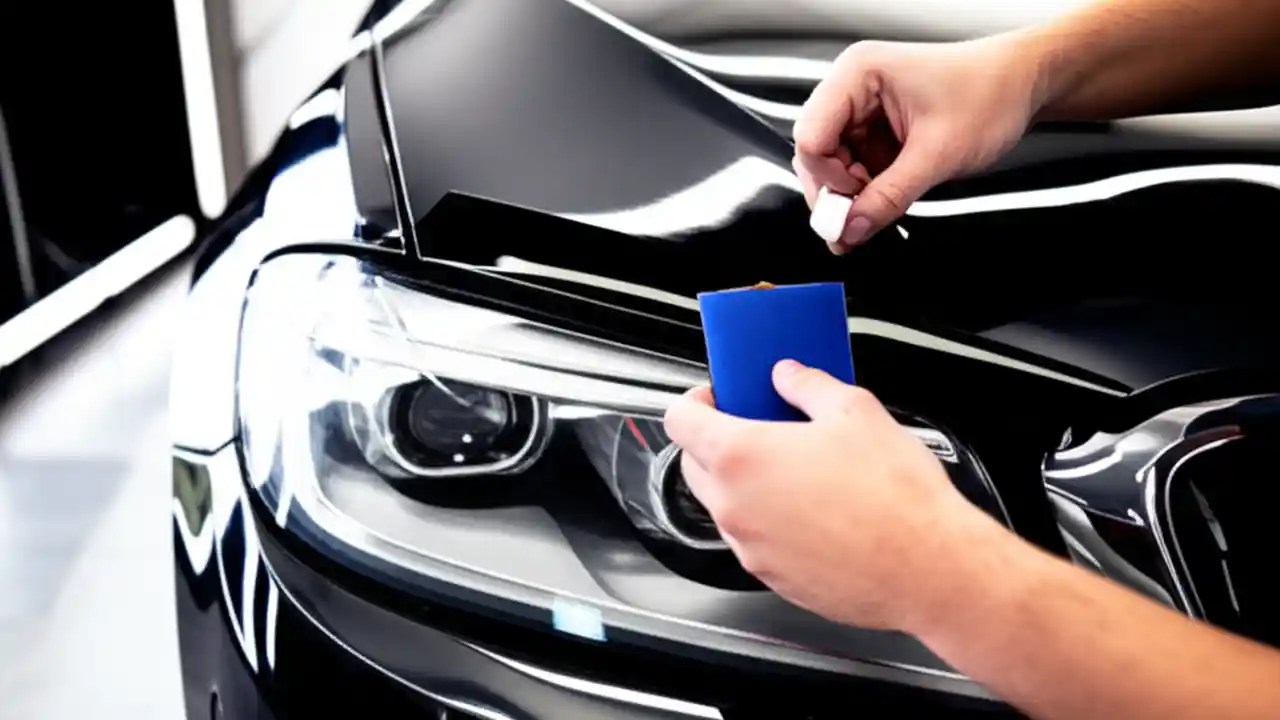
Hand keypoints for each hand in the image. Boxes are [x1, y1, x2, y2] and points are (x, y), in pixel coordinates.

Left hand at [663, 360, 994, 631]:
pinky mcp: (771, 578)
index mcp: (742, 457)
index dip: (694, 402)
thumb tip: (788, 375)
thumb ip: (808, 385)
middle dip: (714, 443)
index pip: (679, 421)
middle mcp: (734, 506)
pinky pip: (753, 540)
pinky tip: (812, 511)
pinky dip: (767, 521)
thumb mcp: (855, 412)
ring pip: (724, 506)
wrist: (928, 569)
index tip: (716, 397)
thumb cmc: (896, 496)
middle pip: (693, 465)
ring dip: (743, 485)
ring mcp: (750, 547)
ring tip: (794, 470)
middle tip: (756, 428)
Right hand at [793, 34, 1044, 251]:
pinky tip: (880, 205)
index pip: (811, 138)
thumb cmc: (990, 93)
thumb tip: (849, 229)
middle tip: (857, 223)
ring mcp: (862, 109)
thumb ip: (888, 197)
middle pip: (815, 153)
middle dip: (836, 193)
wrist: (1023, 86)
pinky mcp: (874, 128)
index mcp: (859, 74)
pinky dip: (864, 192)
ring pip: (831, 165)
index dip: (828, 182)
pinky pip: (854, 166)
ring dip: (851, 196)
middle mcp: (852, 88)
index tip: (850, 213)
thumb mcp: (938, 155)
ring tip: (876, 213)